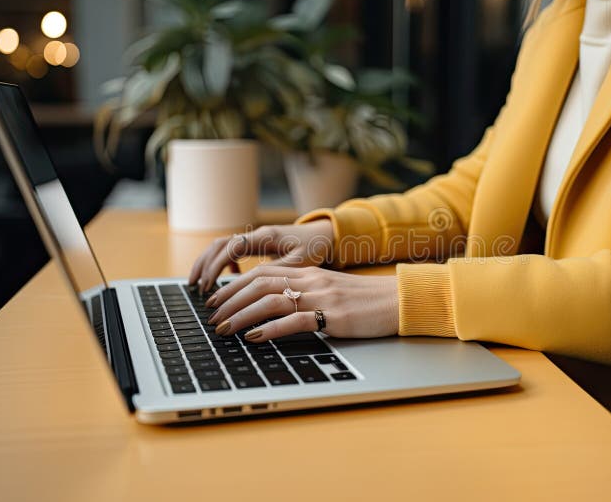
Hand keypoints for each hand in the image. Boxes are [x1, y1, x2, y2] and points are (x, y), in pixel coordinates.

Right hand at [188, 220, 333, 292]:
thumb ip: (277, 272)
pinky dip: (224, 262)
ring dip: (209, 263)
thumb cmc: (316, 246)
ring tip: (199, 284)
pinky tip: (228, 277)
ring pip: (223, 247)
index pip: (230, 249)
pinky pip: (234, 250)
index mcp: (265, 237)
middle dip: (204, 265)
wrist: (326, 233)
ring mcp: (256, 238)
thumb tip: (254, 286)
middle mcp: (256, 235)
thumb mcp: (300, 262)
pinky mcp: (259, 244)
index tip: (208, 287)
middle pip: (219, 245)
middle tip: (194, 287)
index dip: (215, 267)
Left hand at [205, 265, 398, 341]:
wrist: (399, 300)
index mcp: (309, 273)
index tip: (216, 300)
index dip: (234, 286)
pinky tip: (254, 338)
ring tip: (224, 329)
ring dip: (242, 315)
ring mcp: (322, 297)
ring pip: (270, 300)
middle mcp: (311, 281)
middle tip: (211, 317)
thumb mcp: (331, 291)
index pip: (262, 273)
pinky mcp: (333, 315)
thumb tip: (273, 310)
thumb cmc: (366, 301)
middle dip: (230, 301)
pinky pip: (295, 320)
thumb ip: (305, 294)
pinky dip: (270, 329)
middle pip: (259, 284)